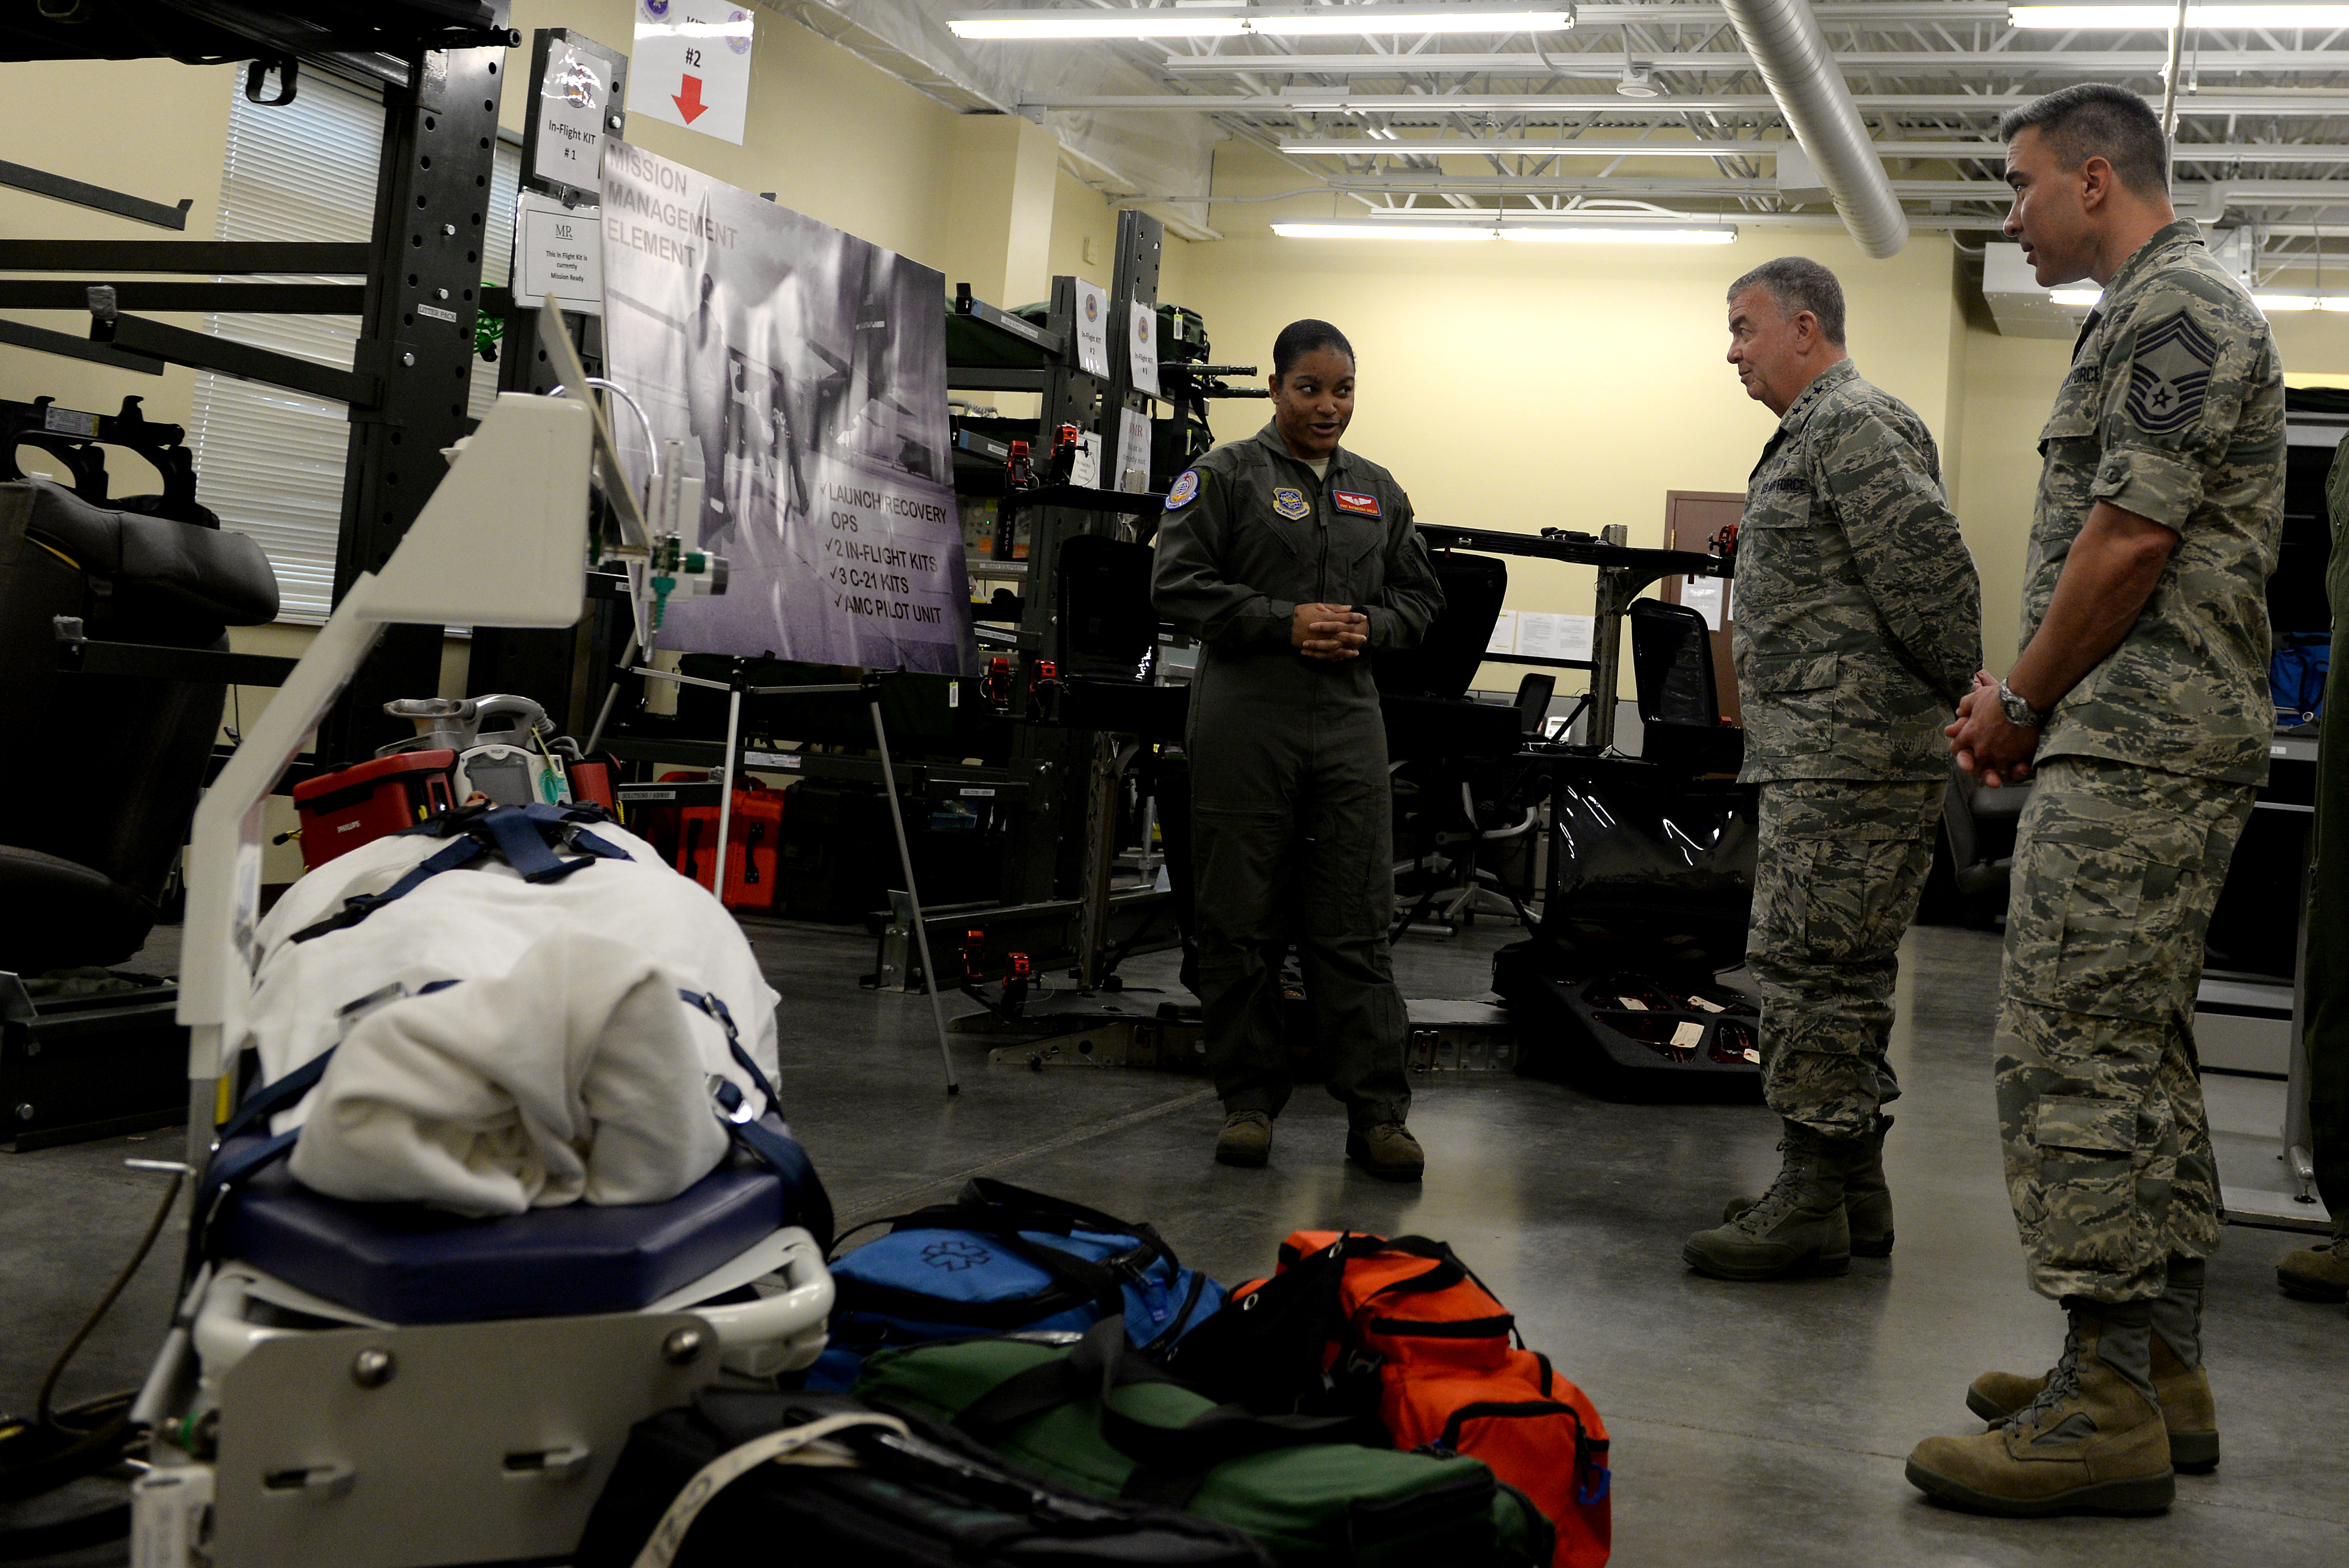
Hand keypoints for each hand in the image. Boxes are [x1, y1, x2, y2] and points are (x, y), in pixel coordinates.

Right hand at [1292, 602, 1368, 660]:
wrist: (1285, 624)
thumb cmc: (1301, 612)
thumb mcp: (1317, 605)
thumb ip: (1334, 607)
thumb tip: (1349, 607)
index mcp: (1327, 618)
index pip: (1346, 618)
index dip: (1356, 617)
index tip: (1363, 617)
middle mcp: (1326, 630)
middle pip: (1345, 634)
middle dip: (1356, 635)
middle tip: (1364, 637)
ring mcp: (1321, 641)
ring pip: (1339, 647)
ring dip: (1348, 650)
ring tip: (1356, 652)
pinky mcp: (1315, 648)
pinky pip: (1328, 655)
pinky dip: (1336, 656)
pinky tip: (1342, 657)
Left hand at [1945, 670, 2037, 786]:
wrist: (2023, 701)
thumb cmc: (1999, 697)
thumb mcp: (1977, 697)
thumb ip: (1965, 705)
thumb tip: (1959, 712)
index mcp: (1969, 734)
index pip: (1957, 749)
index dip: (1961, 750)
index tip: (1967, 749)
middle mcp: (1981, 748)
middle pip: (1973, 766)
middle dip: (1976, 767)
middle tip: (1984, 766)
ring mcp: (1998, 755)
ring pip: (1993, 771)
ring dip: (1996, 771)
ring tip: (2002, 771)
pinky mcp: (2015, 757)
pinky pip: (2012, 770)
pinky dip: (2014, 770)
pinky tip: (2018, 767)